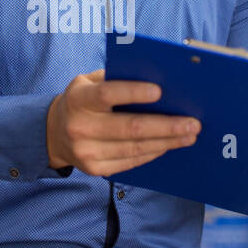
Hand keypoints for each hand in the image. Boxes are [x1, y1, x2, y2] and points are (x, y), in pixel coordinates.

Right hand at [46, 69, 199, 176]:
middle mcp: (79, 127)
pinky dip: (153, 152)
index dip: (133, 92)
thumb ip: (116, 79)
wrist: (54, 133)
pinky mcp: (94, 169)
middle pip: (130, 128)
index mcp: (78, 99)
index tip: (160, 91)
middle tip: (193, 123)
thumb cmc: (83, 101)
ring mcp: (86, 152)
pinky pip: (131, 162)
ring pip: (135, 148)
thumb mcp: (89, 82)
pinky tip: (169, 145)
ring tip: (189, 135)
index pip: (107, 94)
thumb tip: (159, 81)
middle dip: (166, 126)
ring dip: (166, 142)